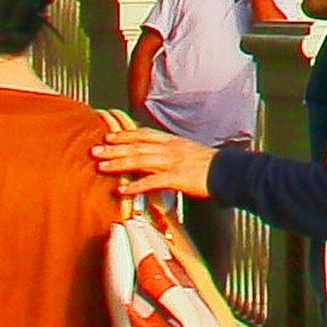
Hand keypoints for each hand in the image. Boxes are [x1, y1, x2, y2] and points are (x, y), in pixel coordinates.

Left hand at [93, 119, 216, 202]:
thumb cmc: (214, 167)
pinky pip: (151, 182)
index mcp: (174, 142)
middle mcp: (170, 149)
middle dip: (113, 148)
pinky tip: (121, 191)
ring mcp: (173, 162)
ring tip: (100, 167)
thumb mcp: (193, 153)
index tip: (108, 136)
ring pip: (140, 160)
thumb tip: (163, 159)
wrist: (232, 172)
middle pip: (136, 146)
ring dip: (118, 164)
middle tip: (94, 150)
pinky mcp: (177, 178)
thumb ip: (176, 154)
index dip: (125, 135)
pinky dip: (134, 186)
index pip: (144, 134)